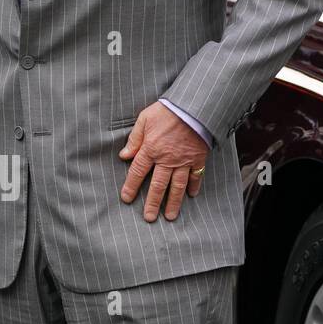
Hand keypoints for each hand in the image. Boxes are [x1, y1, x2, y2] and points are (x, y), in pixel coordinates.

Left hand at [119, 102, 207, 221]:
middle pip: (158, 186)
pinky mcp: (198, 158)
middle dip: (152, 203)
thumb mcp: (145, 119)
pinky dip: (194, 186)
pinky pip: (196, 176)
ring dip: (173, 203)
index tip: (127, 199)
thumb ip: (134, 139)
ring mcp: (184, 161)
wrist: (195, 106)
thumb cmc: (168, 110)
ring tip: (170, 216)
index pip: (137, 172)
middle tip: (149, 218)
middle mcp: (167, 159)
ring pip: (177, 186)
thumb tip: (124, 155)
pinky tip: (192, 196)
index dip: (131, 187)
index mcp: (151, 149)